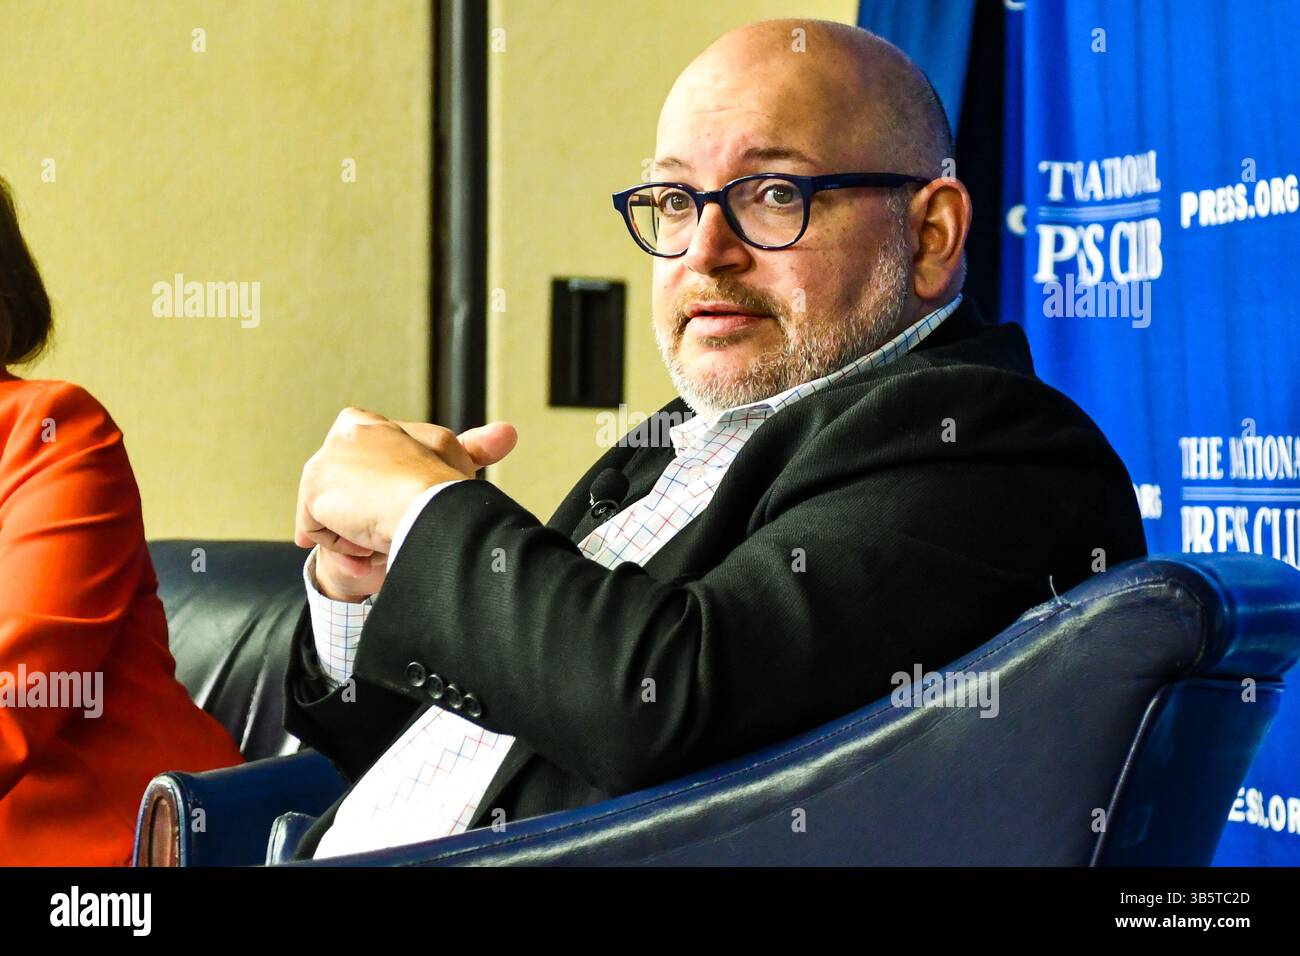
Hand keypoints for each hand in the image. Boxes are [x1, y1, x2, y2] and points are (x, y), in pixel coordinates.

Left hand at [297, 409, 516, 578]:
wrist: (427, 502)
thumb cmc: (445, 483)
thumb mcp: (456, 458)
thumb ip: (474, 447)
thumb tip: (509, 433)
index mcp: (366, 423)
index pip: (364, 466)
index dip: (380, 494)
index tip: (398, 507)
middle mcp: (341, 433)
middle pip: (344, 492)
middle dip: (365, 513)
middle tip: (393, 519)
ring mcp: (323, 460)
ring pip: (331, 513)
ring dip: (357, 530)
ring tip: (384, 525)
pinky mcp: (312, 488)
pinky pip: (314, 531)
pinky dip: (339, 543)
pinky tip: (364, 535)